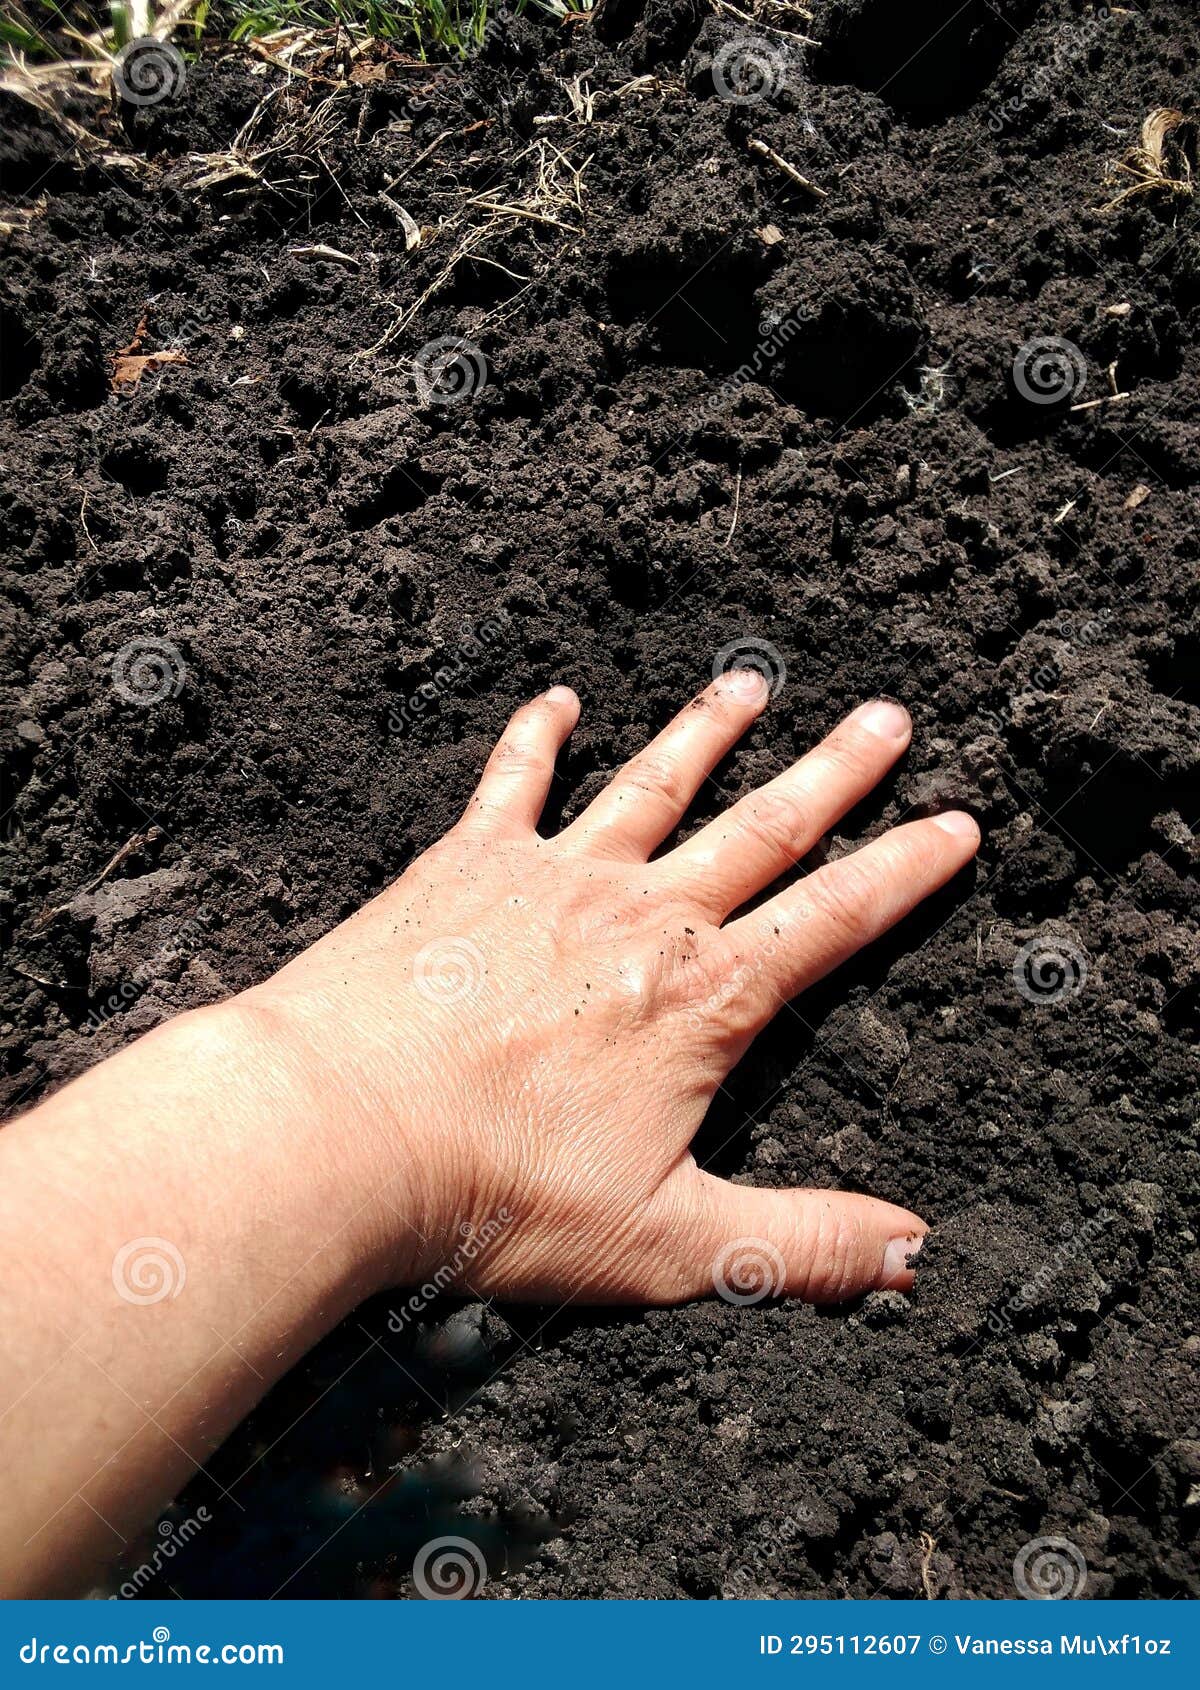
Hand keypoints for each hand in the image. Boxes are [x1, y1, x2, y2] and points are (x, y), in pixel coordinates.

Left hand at [245, 675, 979, 1305]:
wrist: (339, 1129)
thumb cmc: (495, 1191)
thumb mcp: (669, 1243)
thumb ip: (799, 1244)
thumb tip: (911, 1255)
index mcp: (702, 999)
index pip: (834, 920)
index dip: (905, 872)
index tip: (956, 824)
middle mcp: (641, 915)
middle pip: (764, 827)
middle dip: (836, 772)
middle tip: (888, 716)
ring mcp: (552, 877)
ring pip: (655, 784)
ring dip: (710, 732)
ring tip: (755, 684)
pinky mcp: (464, 865)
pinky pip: (513, 780)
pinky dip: (537, 734)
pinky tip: (557, 698)